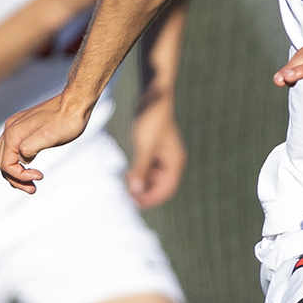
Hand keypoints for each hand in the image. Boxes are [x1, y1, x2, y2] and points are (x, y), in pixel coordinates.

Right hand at [0, 93, 91, 193]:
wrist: (76, 102)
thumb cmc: (66, 121)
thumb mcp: (48, 137)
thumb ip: (29, 148)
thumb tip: (21, 158)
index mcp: (13, 133)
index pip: (5, 164)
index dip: (19, 176)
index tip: (39, 177)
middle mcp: (10, 129)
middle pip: (2, 162)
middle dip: (15, 178)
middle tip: (32, 189)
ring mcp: (16, 127)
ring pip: (5, 155)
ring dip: (15, 171)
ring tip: (31, 183)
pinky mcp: (24, 126)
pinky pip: (13, 148)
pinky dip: (18, 161)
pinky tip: (30, 166)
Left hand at [126, 93, 185, 208]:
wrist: (154, 98)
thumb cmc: (151, 121)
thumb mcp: (144, 147)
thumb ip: (141, 169)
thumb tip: (136, 190)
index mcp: (176, 162)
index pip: (167, 189)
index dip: (151, 199)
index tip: (134, 203)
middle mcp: (174, 161)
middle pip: (162, 186)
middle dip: (145, 192)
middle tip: (126, 196)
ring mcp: (166, 156)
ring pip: (155, 178)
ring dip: (142, 183)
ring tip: (125, 183)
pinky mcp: (158, 151)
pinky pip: (151, 169)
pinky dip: (141, 173)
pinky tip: (128, 173)